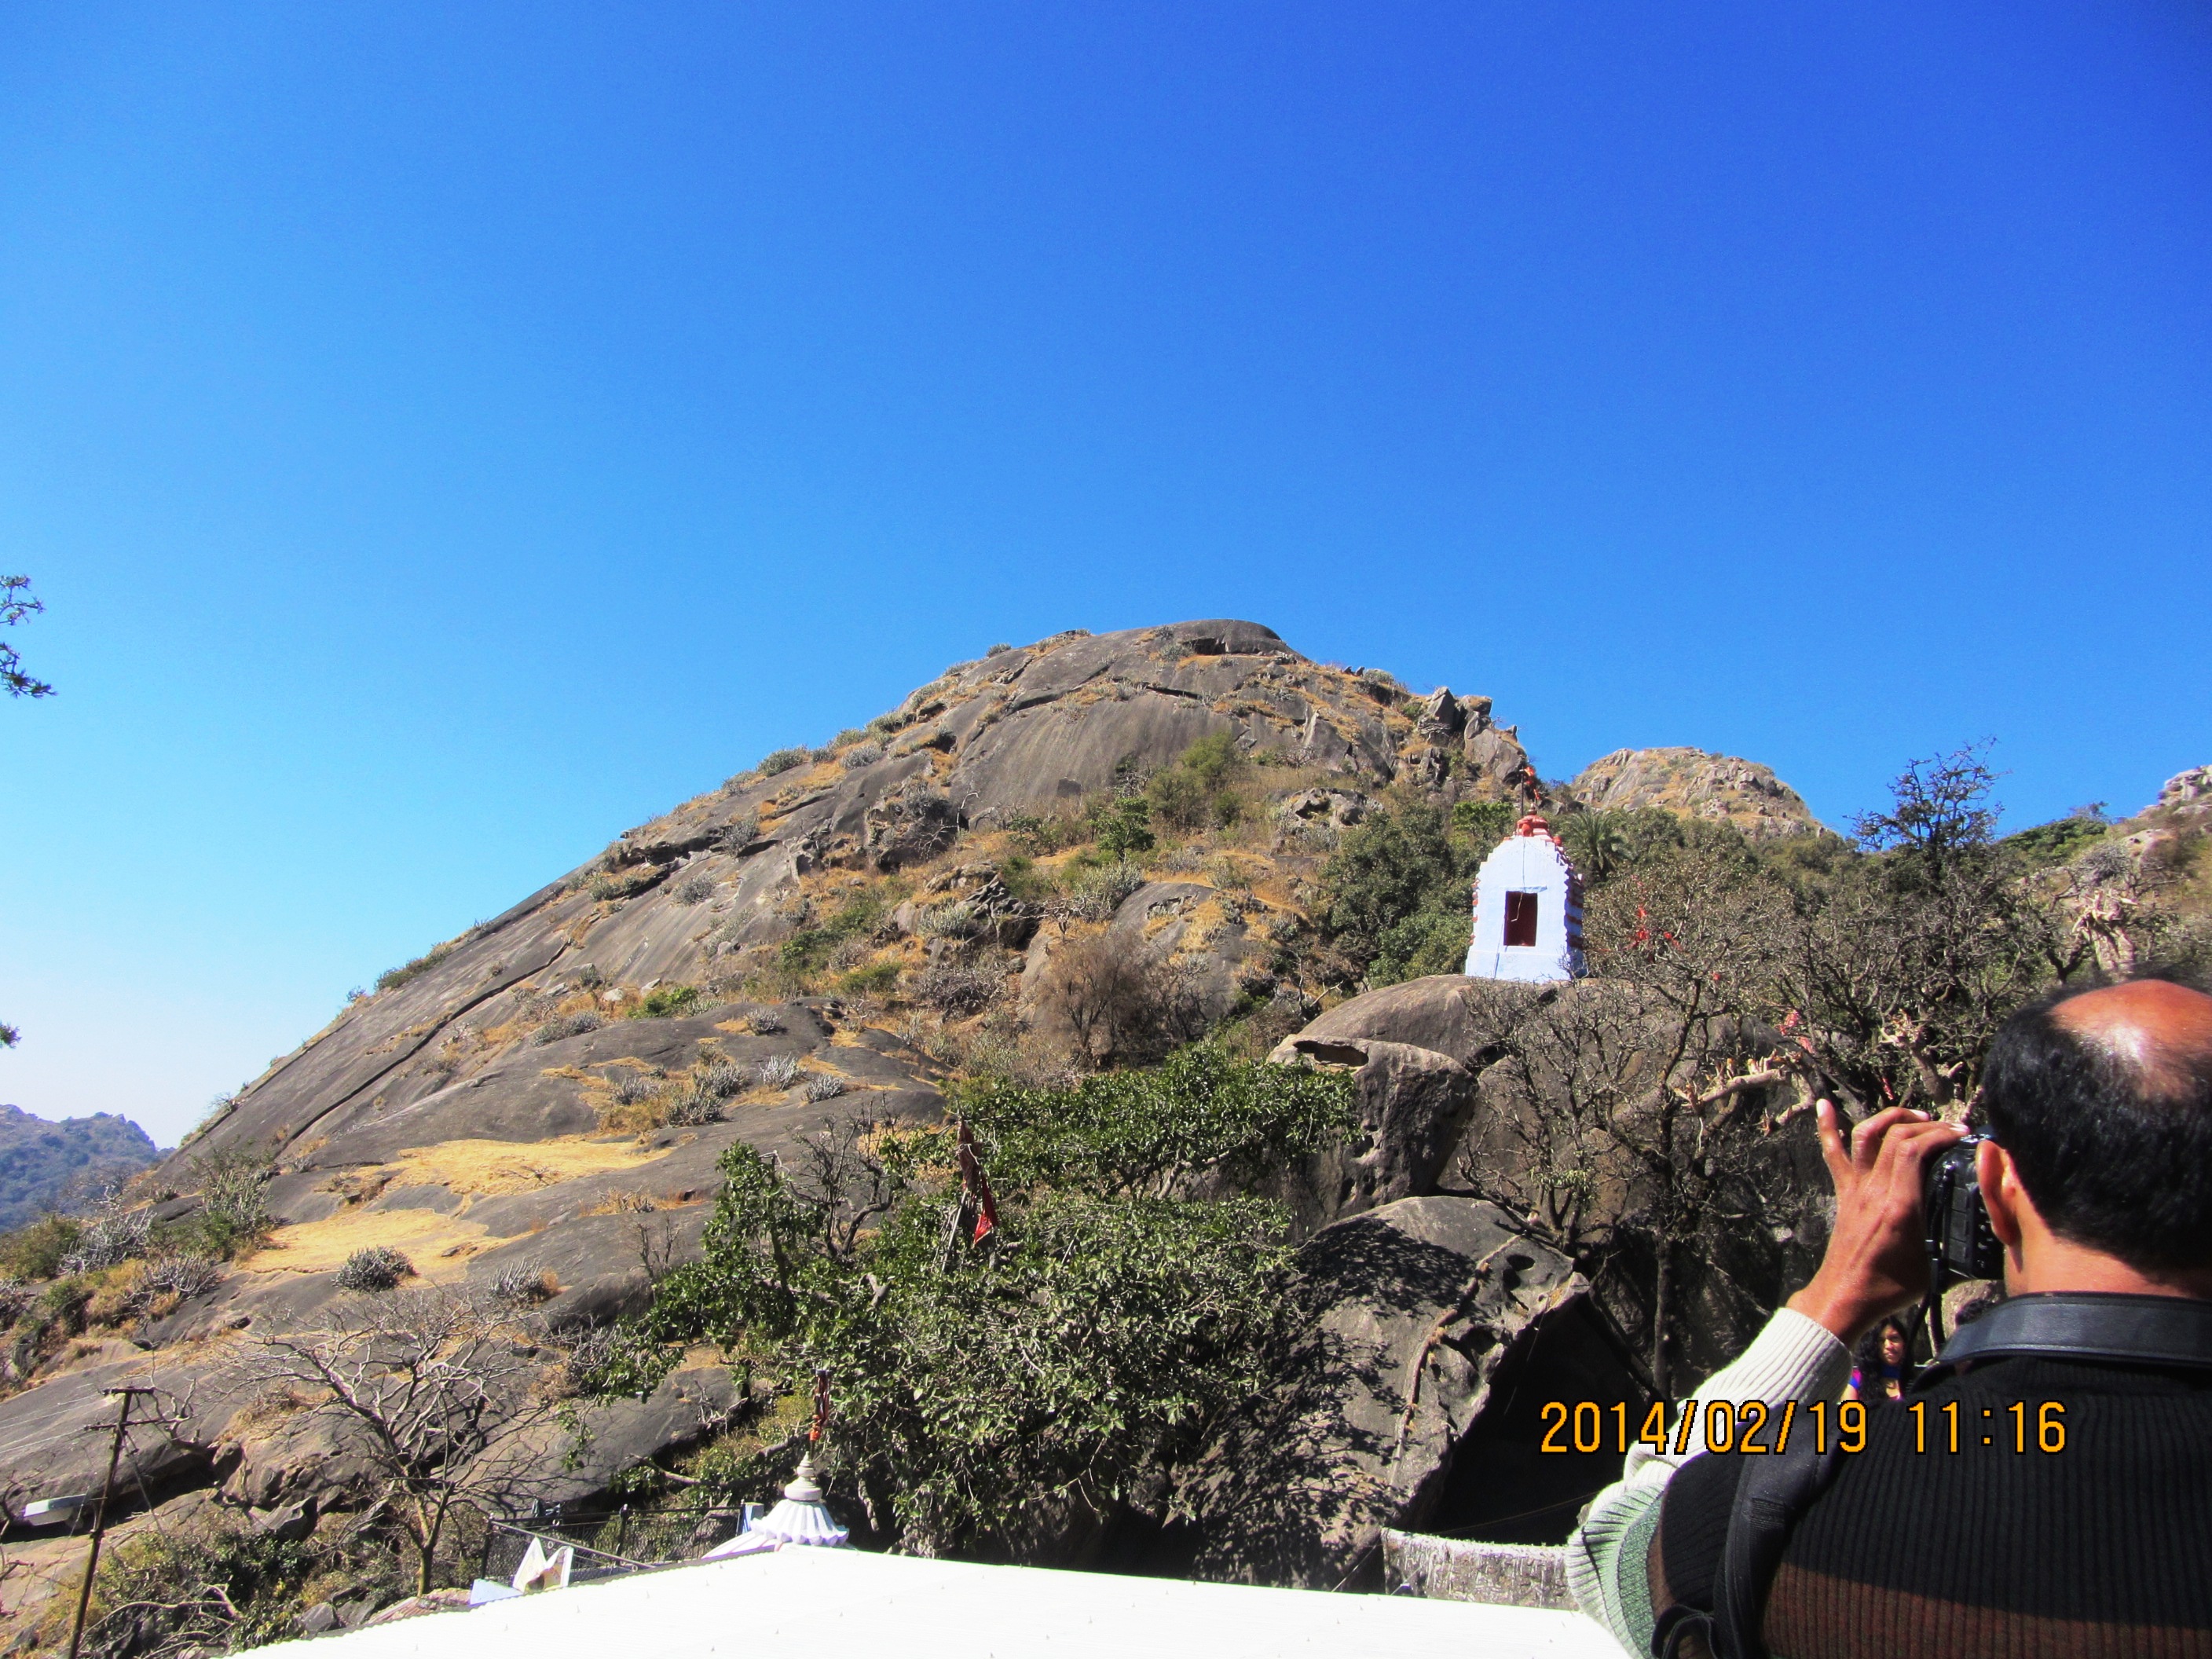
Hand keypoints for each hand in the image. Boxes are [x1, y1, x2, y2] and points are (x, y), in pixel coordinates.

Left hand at [1786, 1100, 1965, 1345]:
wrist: (1844, 1297)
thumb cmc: (1887, 1289)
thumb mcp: (1931, 1268)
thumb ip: (1946, 1242)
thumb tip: (1968, 1231)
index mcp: (1899, 1207)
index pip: (1915, 1151)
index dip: (1939, 1134)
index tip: (1959, 1135)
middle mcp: (1874, 1190)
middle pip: (1896, 1138)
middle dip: (1926, 1124)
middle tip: (1948, 1128)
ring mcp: (1856, 1188)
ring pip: (1867, 1136)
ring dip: (1891, 1118)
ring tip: (1915, 1116)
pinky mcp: (1844, 1193)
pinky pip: (1833, 1153)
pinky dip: (1828, 1126)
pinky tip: (1824, 1105)